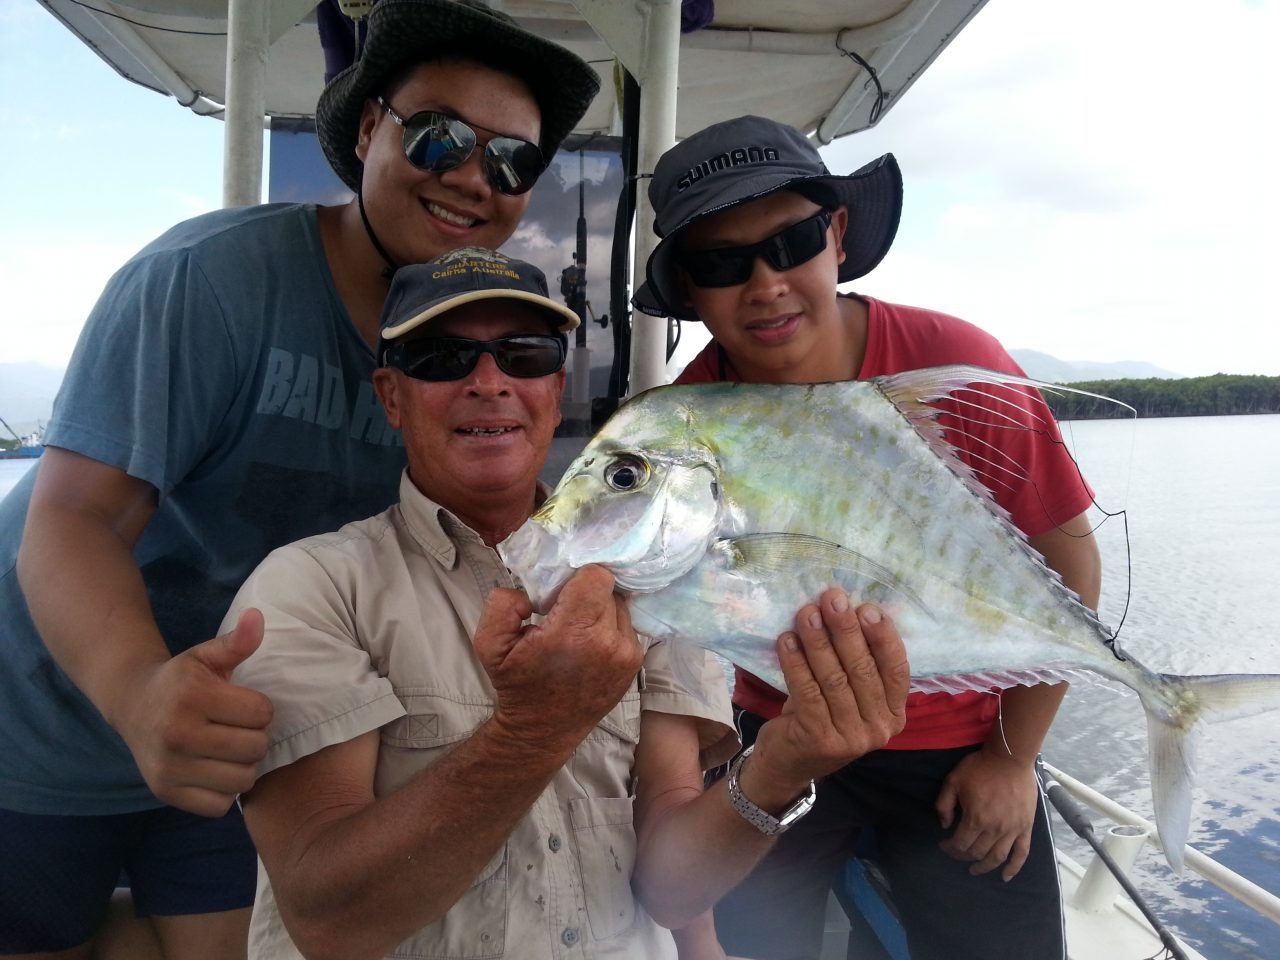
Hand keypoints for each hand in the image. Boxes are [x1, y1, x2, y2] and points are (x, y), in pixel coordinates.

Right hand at [112, 609, 272, 815]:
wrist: (133, 704)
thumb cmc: (181, 680)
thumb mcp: (207, 655)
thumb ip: (237, 641)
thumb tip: (257, 618)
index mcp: (193, 696)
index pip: (262, 714)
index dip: (259, 709)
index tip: (241, 704)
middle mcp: (178, 734)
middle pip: (256, 749)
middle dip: (255, 737)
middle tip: (237, 728)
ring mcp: (169, 767)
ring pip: (243, 779)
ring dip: (243, 765)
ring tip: (229, 749)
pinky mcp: (165, 792)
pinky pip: (220, 805)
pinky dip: (224, 791)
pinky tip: (214, 770)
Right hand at [474, 565, 642, 751]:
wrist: (544, 728)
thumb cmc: (518, 685)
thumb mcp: (489, 645)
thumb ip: (502, 605)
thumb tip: (530, 592)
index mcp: (573, 633)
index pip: (597, 577)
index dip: (578, 577)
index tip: (561, 591)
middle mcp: (608, 642)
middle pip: (608, 589)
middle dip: (586, 593)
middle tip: (564, 611)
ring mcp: (627, 654)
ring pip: (619, 605)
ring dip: (600, 609)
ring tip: (577, 629)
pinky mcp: (635, 662)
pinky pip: (626, 624)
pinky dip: (609, 625)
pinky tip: (590, 641)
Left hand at [749, 591, 908, 802]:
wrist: (788, 764)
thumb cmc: (821, 716)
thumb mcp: (848, 694)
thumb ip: (856, 662)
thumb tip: (848, 608)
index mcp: (895, 713)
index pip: (897, 669)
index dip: (883, 637)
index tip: (867, 607)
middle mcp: (879, 729)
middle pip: (864, 670)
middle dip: (846, 629)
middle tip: (832, 598)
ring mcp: (851, 738)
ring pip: (834, 678)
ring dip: (818, 640)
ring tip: (806, 613)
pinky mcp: (819, 739)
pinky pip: (807, 691)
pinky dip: (796, 662)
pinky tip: (787, 640)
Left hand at [936, 747, 1039, 879]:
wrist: (1009, 759)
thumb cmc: (979, 768)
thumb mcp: (953, 780)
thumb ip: (944, 804)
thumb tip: (944, 825)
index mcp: (975, 819)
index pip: (960, 844)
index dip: (949, 848)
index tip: (944, 845)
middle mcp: (994, 829)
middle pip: (977, 853)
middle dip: (963, 857)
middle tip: (956, 853)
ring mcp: (1012, 830)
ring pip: (997, 857)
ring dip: (984, 867)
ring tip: (974, 870)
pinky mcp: (1025, 828)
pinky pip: (1022, 853)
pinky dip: (1014, 868)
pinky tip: (1006, 877)